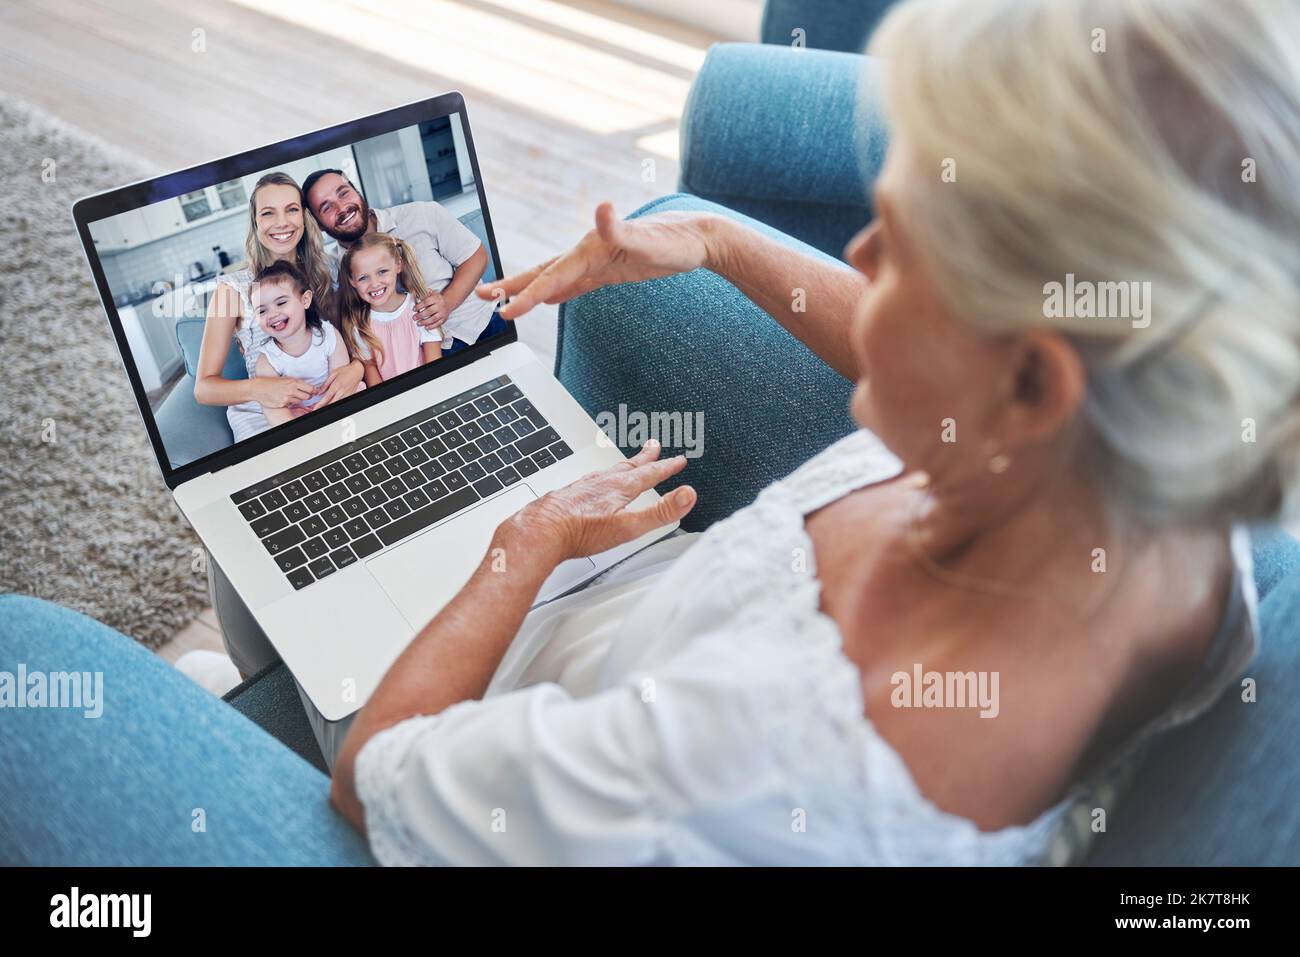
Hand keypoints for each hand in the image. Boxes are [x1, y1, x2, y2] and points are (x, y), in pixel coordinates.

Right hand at [256, 376, 315, 408]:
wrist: (257, 388)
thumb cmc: (271, 382)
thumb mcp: (285, 378)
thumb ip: (296, 383)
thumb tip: (308, 387)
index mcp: (293, 382)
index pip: (311, 388)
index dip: (314, 390)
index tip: (314, 391)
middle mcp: (291, 390)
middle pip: (308, 396)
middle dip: (307, 396)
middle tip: (302, 394)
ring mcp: (287, 398)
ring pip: (300, 401)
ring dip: (297, 399)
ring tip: (290, 395)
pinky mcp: (282, 404)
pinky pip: (290, 405)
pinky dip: (288, 403)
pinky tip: (282, 398)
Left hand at [314, 360, 363, 408]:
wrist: (357, 370)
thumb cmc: (345, 370)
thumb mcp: (333, 374)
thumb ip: (325, 384)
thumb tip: (319, 392)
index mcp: (336, 385)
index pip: (326, 397)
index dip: (320, 404)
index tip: (315, 408)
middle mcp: (342, 391)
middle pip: (331, 403)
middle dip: (323, 407)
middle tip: (317, 409)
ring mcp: (347, 394)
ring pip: (337, 403)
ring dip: (329, 406)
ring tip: (323, 407)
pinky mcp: (350, 395)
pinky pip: (342, 401)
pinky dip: (336, 403)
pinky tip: (332, 403)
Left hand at [413, 290, 449, 329]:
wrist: (448, 302)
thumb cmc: (437, 299)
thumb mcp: (432, 293)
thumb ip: (425, 294)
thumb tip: (417, 295)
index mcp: (436, 299)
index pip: (426, 302)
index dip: (419, 306)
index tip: (414, 309)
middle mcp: (440, 306)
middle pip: (429, 311)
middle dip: (420, 315)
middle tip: (414, 318)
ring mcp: (443, 313)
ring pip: (433, 319)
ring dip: (425, 322)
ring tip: (418, 323)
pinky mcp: (444, 318)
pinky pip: (438, 323)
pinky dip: (432, 326)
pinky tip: (426, 327)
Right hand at [475, 202, 715, 318]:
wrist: (697, 238)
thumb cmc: (673, 241)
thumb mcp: (647, 240)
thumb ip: (619, 227)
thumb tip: (601, 207)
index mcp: (591, 248)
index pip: (552, 276)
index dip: (527, 295)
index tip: (505, 310)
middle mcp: (589, 252)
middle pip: (544, 272)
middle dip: (514, 287)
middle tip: (483, 296)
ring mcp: (598, 260)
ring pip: (555, 277)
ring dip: (530, 288)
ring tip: (505, 299)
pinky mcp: (609, 269)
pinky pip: (577, 283)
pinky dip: (559, 291)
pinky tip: (551, 299)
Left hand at [500, 440, 695, 562]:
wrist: (540, 532)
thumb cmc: (581, 531)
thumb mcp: (629, 526)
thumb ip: (660, 512)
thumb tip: (688, 495)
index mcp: (620, 489)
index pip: (650, 474)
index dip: (666, 467)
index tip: (679, 460)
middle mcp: (602, 483)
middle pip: (629, 466)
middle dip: (645, 457)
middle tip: (654, 445)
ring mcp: (583, 487)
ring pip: (608, 472)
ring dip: (623, 466)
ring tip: (627, 464)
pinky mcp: (567, 496)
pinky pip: (590, 480)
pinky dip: (600, 478)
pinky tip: (594, 485)